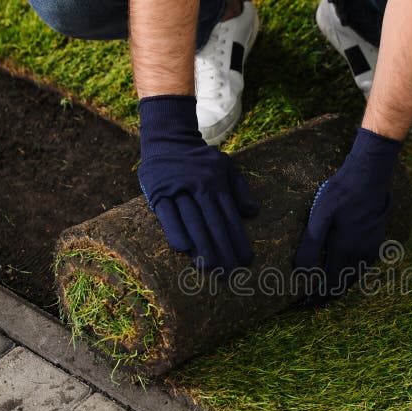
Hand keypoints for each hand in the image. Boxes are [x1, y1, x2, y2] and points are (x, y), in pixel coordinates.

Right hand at [138, 95, 257, 270]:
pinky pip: (167, 214)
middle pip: (214, 223)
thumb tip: (253, 212)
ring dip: (202, 245)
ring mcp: (178, 188)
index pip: (230, 217)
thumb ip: (239, 189)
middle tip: (230, 272)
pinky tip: (184, 249)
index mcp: (217, 183)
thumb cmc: (199, 159)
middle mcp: (200, 186)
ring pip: (193, 220)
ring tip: (210, 266)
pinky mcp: (158, 191)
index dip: (238, 240)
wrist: (168, 137)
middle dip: (223, 249)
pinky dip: (175, 230)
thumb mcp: (224, 165)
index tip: (245, 260)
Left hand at [294, 127, 401, 301]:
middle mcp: (361, 254)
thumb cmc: (340, 193)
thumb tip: (301, 273)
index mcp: (345, 251)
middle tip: (311, 299)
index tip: (304, 303)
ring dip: (339, 285)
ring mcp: (372, 248)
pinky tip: (341, 267)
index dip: (317, 298)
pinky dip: (350, 274)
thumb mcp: (319, 217)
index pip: (330, 286)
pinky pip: (363, 266)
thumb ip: (310, 246)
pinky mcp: (377, 241)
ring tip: (323, 286)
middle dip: (327, 295)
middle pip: (343, 286)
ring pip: (354, 278)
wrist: (368, 177)